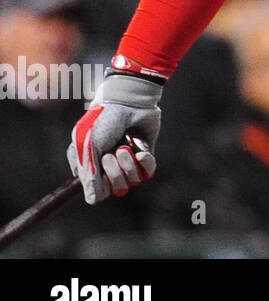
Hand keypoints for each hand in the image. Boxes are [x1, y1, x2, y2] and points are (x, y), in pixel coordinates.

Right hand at [67, 73, 161, 203]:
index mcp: (89, 166)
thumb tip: (93, 200)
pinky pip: (148, 172)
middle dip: (115, 174)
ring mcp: (128, 161)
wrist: (129, 100)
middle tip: (112, 153)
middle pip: (115, 190)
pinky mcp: (145, 155)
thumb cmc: (103, 121)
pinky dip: (146, 163)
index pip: (97, 194)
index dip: (100, 186)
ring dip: (129, 166)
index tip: (98, 167)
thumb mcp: (88, 146)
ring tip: (125, 147)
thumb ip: (89, 174)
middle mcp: (108, 166)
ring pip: (132, 182)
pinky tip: (141, 152)